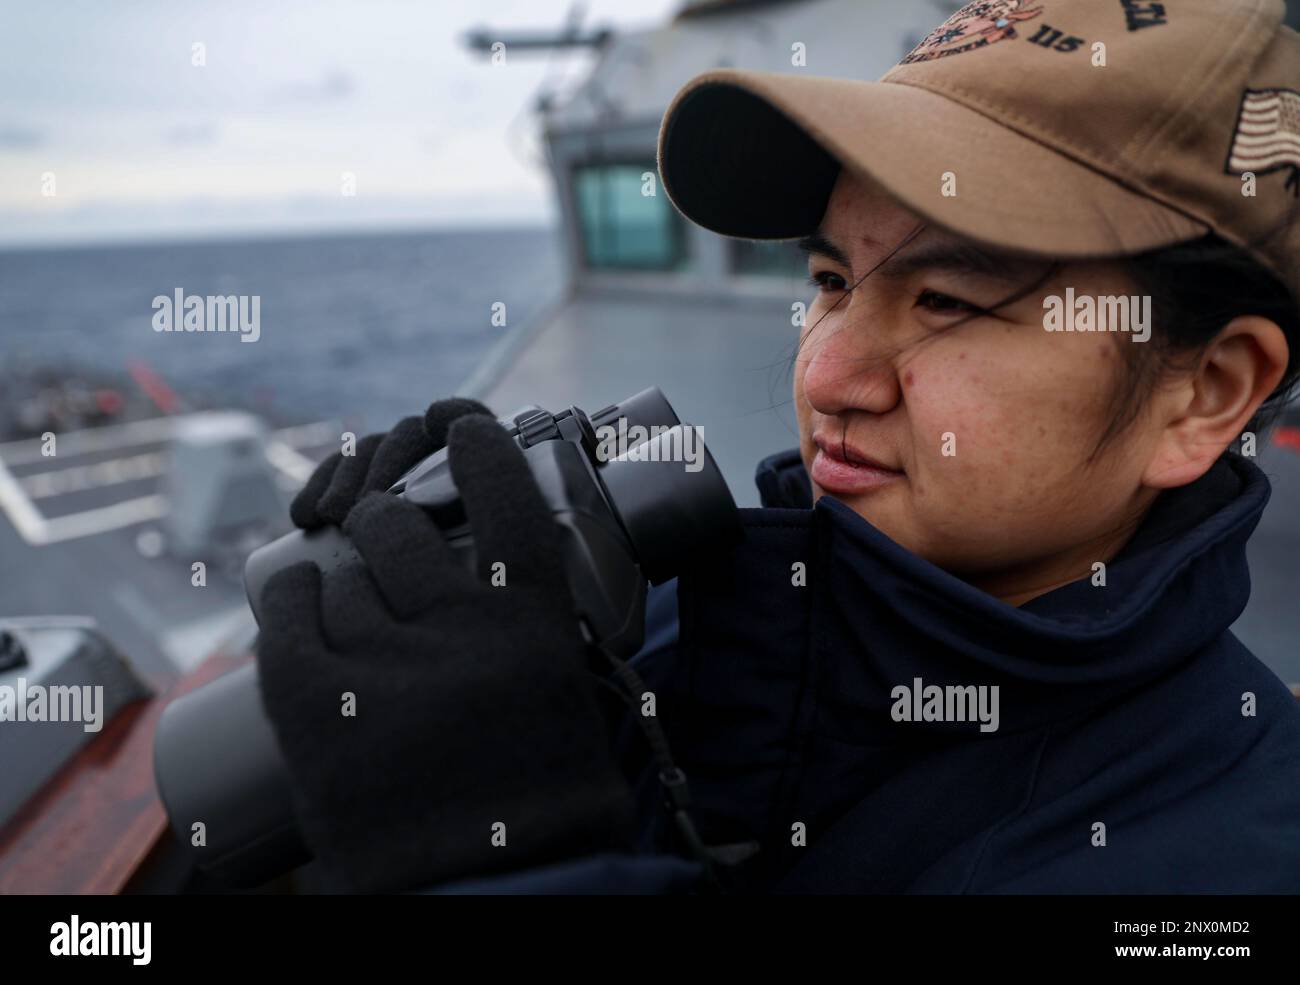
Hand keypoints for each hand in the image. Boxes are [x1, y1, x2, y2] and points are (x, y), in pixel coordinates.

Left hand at [257, 407, 635, 891]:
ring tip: (345, 597)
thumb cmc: (546, 810)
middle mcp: (459, 629)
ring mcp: (383, 664)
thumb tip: (512, 590)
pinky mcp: (317, 706)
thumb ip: (542, 638)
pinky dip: (287, 593)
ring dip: (339, 571)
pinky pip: (287, 615)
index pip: (505, 495)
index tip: (459, 426)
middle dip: (384, 518)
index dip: (475, 444)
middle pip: (398, 525)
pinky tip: (293, 590)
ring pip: (340, 573)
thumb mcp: (572, 701)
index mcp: (533, 625)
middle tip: (385, 536)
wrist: (497, 894)